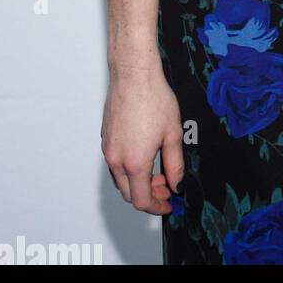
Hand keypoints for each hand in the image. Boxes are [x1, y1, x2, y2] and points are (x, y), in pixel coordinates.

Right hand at [101, 62, 184, 214]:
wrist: (133, 75)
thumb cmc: (153, 98)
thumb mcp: (173, 133)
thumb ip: (175, 164)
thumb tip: (176, 183)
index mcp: (135, 162)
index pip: (141, 200)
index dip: (157, 207)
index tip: (168, 204)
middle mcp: (116, 159)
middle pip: (129, 193)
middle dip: (149, 195)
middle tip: (167, 186)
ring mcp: (108, 149)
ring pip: (121, 179)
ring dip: (138, 182)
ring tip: (158, 170)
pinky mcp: (106, 139)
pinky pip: (115, 164)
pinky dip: (129, 169)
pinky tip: (145, 156)